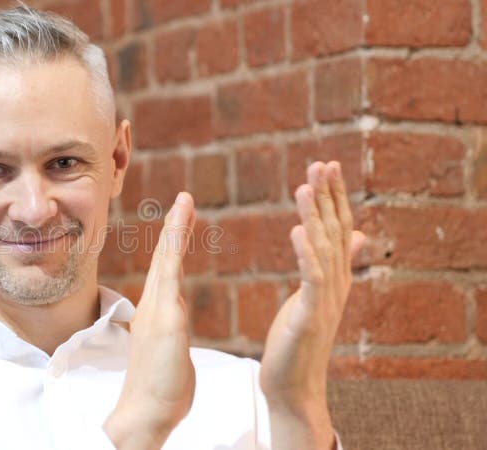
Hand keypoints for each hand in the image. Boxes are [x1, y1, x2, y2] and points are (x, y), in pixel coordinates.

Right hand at [104, 192, 196, 449]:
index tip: (182, 221)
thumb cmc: (159, 391)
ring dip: (175, 229)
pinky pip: (170, 275)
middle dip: (174, 226)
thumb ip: (171, 333)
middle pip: (164, 257)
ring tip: (184, 202)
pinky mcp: (165, 319)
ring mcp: (157, 311)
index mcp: (157, 314)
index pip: (166, 271)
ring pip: (166, 260)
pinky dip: (174, 248)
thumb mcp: (168, 353)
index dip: (174, 244)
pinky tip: (180, 229)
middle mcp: (153, 306)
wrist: (144, 413)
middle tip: (184, 198)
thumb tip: (174, 325)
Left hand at [259, 161, 365, 448]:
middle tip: (322, 163)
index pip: (337, 228)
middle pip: (334, 231)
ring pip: (323, 249)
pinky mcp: (311, 315)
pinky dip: (306, 252)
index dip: (334, 197)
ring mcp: (325, 299)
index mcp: (332, 276)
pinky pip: (312, 278)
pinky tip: (297, 229)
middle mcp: (335, 283)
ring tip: (305, 185)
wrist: (294, 384)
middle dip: (328, 196)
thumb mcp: (318, 295)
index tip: (327, 166)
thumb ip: (334, 263)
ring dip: (315, 215)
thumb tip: (355, 235)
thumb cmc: (300, 339)